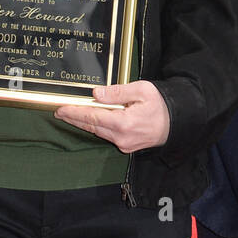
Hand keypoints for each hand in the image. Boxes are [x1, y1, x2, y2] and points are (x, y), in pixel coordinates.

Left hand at [54, 81, 170, 152]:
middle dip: (74, 118)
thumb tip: (96, 94)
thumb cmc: (162, 104)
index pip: (93, 117)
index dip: (74, 112)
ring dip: (84, 122)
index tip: (60, 109)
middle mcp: (121, 137)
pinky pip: (106, 135)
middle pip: (91, 126)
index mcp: (124, 123)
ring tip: (70, 114)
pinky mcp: (126, 146)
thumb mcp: (142, 90)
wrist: (178, 123)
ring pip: (98, 132)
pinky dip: (96, 127)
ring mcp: (124, 144)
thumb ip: (117, 92)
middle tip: (59, 111)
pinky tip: (89, 120)